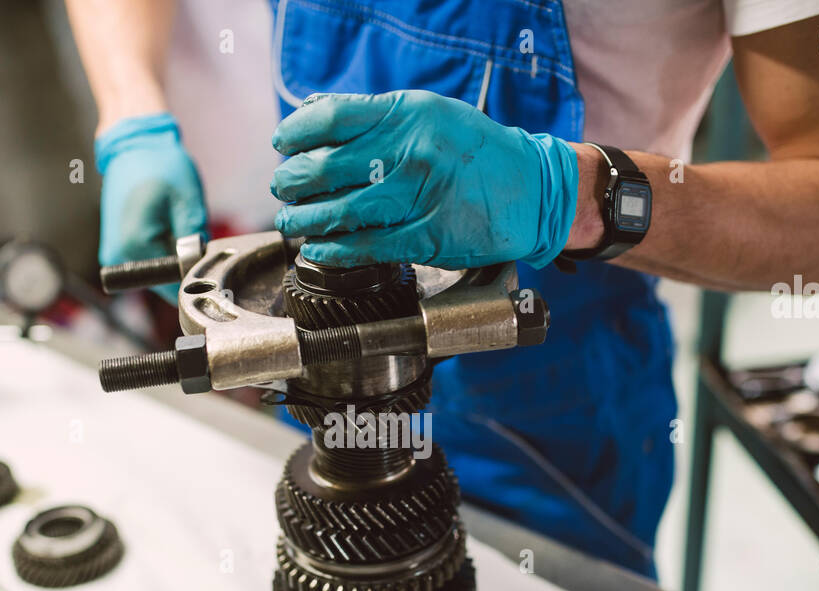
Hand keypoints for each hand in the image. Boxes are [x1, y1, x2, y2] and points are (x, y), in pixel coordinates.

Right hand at [95, 113, 207, 302]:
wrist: (132, 145)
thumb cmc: (161, 165)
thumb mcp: (189, 201)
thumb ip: (195, 241)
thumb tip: (202, 269)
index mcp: (135, 246)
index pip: (174, 287)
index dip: (195, 272)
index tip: (202, 248)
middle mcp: (118, 256)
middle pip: (164, 281)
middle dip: (183, 262)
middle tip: (188, 227)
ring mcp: (113, 253)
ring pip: (157, 271)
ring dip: (172, 254)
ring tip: (173, 221)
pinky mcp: (115, 247)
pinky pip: (147, 259)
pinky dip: (161, 247)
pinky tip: (163, 223)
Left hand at [271, 90, 578, 269]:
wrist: (536, 189)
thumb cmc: (478, 153)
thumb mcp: (431, 114)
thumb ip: (378, 117)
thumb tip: (316, 113)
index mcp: (409, 114)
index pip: (333, 118)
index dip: (297, 133)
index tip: (283, 145)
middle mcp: (413, 152)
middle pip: (329, 168)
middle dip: (294, 182)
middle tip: (284, 189)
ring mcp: (421, 196)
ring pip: (343, 211)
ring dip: (307, 220)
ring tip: (291, 221)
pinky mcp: (429, 238)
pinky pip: (368, 246)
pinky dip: (335, 250)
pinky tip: (318, 249)